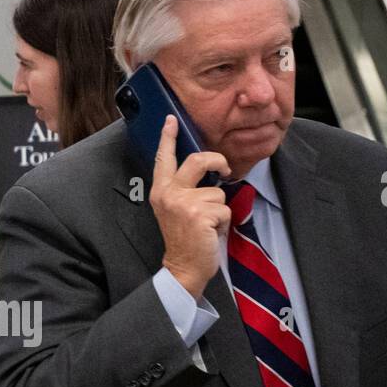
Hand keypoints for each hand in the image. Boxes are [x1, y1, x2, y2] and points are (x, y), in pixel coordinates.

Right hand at [150, 115, 231, 298]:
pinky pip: (224, 209)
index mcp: (161, 191)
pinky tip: (210, 233)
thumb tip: (207, 170)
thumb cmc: (184, 239)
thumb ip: (184, 190)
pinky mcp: (200, 214)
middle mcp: (169, 194)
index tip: (171, 119)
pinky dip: (223, 223)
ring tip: (207, 225)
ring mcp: (184, 203)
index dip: (168, 138)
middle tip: (225, 169)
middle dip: (217, 161)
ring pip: (217, 192)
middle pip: (198, 160)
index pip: (164, 159)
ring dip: (219, 210)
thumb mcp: (176, 210)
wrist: (183, 267)